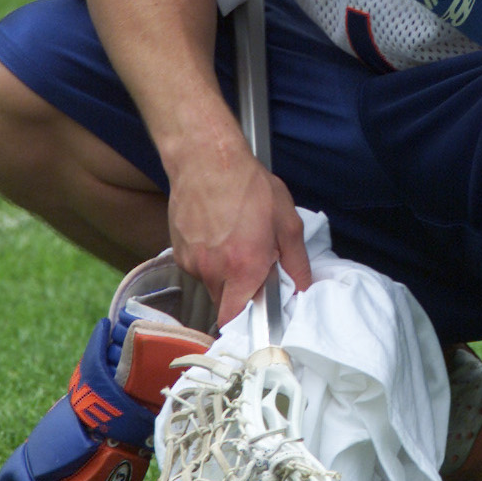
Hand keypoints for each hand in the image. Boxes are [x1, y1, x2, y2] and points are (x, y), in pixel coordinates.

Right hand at [166, 136, 310, 327]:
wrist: (206, 159)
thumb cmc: (249, 186)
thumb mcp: (287, 221)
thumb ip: (296, 261)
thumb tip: (302, 288)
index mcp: (244, 268)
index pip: (235, 320)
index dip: (247, 321)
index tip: (258, 313)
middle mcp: (214, 270)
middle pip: (224, 302)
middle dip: (239, 292)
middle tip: (252, 265)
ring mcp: (192, 262)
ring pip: (211, 282)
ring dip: (223, 272)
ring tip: (234, 240)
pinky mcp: (179, 251)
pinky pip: (197, 266)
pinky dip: (208, 257)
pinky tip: (216, 232)